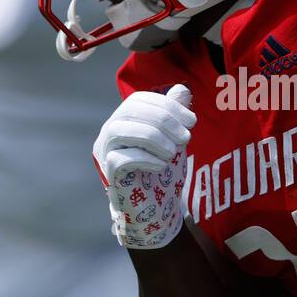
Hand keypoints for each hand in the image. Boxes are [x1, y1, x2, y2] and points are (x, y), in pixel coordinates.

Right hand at [93, 84, 194, 248]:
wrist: (156, 208)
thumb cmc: (162, 171)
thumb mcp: (173, 138)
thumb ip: (175, 114)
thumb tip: (182, 89)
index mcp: (123, 119)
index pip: (139, 99)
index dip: (167, 105)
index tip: (191, 121)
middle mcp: (109, 132)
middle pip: (130, 110)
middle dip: (164, 119)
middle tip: (187, 137)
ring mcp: (104, 152)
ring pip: (122, 130)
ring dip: (155, 138)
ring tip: (173, 153)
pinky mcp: (108, 173)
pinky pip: (122, 158)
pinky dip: (147, 159)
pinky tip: (160, 166)